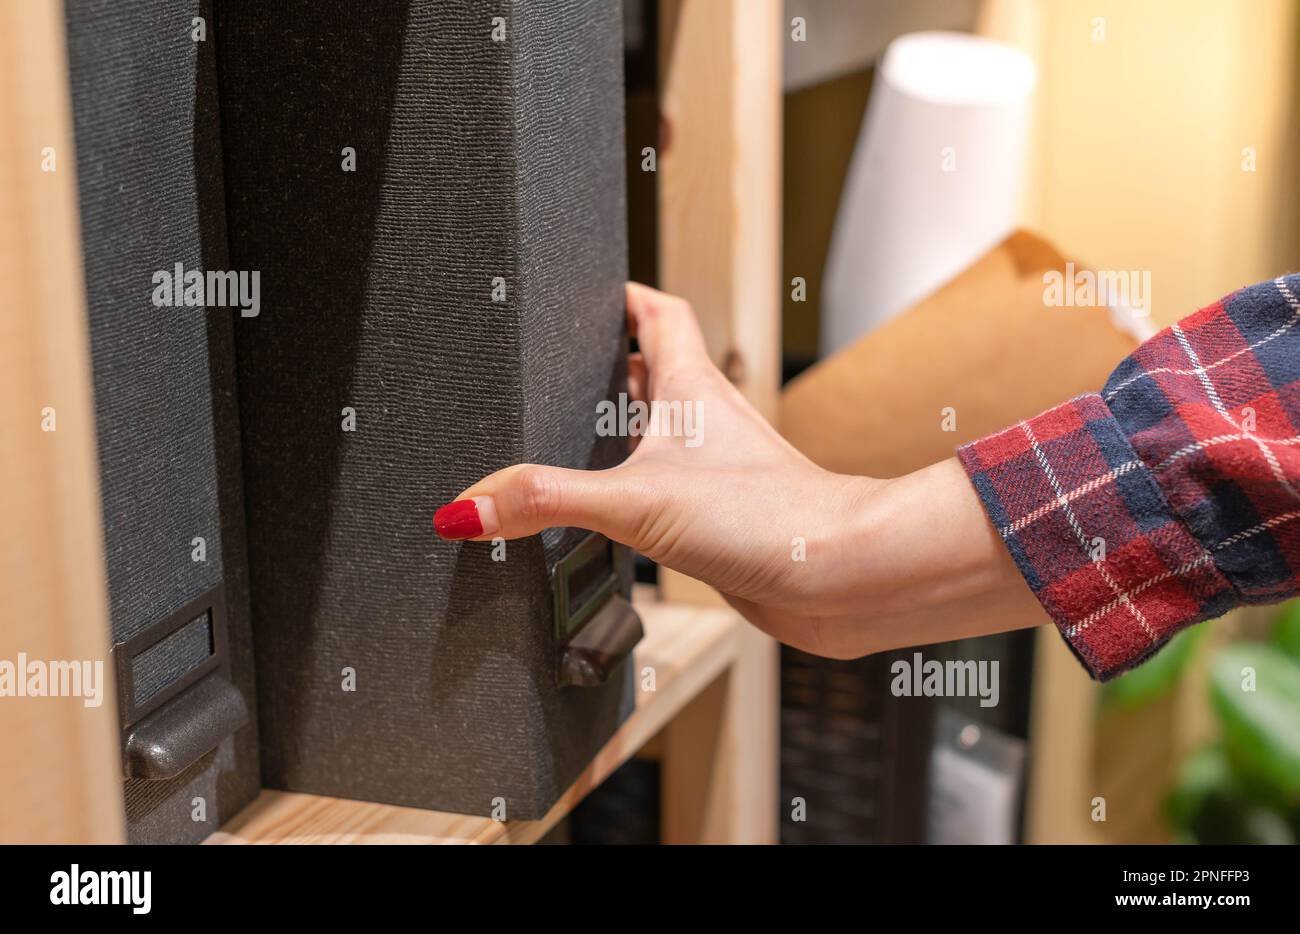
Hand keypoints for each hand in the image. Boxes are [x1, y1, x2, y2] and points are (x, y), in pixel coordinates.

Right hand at [434, 283, 1044, 657]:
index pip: (654, 311)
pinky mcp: (721, 516)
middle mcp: (705, 419)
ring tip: (561, 438)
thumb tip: (465, 507)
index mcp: (689, 387)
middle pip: (650, 368)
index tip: (579, 288)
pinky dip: (634, 489)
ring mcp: (717, 467)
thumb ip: (547, 500)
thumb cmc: (771, 518)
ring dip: (617, 429)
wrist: (841, 577)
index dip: (618, 293)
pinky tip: (608, 516)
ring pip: (658, 430)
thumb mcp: (636, 501)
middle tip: (552, 366)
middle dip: (603, 363)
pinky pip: (667, 487)